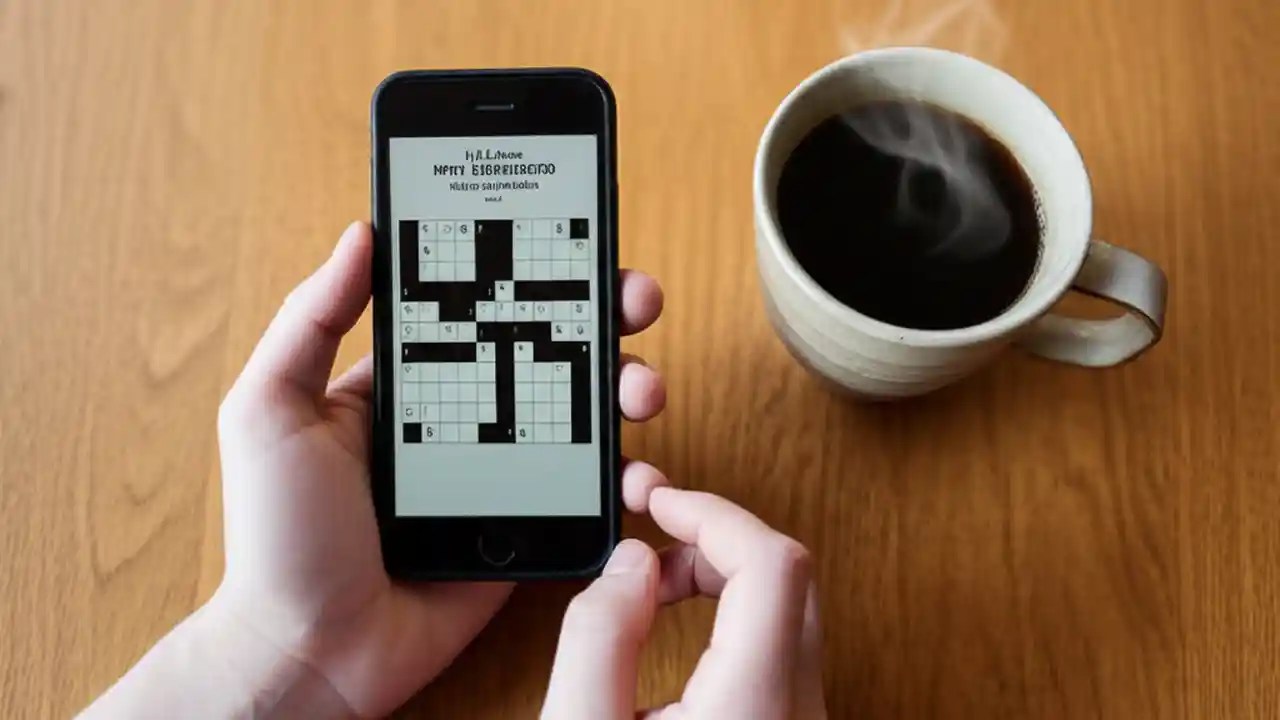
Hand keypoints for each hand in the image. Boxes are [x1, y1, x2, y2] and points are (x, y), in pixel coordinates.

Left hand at [198, 221, 666, 716]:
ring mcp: (503, 470)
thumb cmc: (278, 535)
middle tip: (635, 299)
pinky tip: (635, 470)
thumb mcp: (270, 411)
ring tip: (641, 388)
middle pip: (549, 347)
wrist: (315, 651)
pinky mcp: (529, 526)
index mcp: (408, 380)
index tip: (573, 240)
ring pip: (584, 413)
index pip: (479, 305)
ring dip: (627, 386)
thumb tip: (361, 234)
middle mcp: (463, 415)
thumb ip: (309, 320)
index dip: (529, 270)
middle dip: (603, 316)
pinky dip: (626, 475)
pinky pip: (590, 491)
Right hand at [541, 489, 826, 718]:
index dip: (713, 514)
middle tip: (648, 540)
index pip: (773, 564)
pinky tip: (679, 628)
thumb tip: (632, 563)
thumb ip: (599, 638)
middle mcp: (799, 710)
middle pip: (787, 575)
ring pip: (788, 607)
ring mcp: (804, 719)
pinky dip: (732, 615)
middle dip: (712, 540)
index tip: (660, 503)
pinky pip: (780, 645)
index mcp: (754, 705)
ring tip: (648, 594)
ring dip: (719, 577)